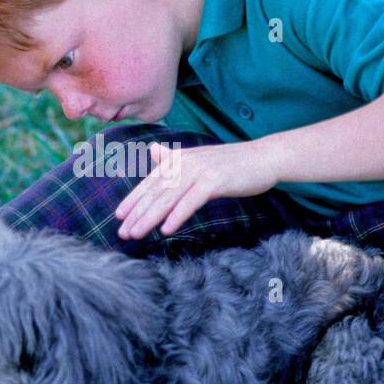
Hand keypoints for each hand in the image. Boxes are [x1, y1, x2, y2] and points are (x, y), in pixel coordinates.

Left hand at [115, 139, 277, 239]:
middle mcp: (185, 163)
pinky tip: (166, 229)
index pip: (151, 182)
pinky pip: (191, 201)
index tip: (119, 216)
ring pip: (168, 197)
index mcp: (180, 159)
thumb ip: (175, 159)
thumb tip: (153, 150)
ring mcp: (200, 171)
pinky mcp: (215, 181)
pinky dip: (177, 215)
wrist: (264, 158)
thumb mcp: (200, 160)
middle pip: (155, 192)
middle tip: (122, 232)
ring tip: (136, 234)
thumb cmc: (233, 164)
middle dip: (137, 213)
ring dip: (150, 217)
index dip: (133, 199)